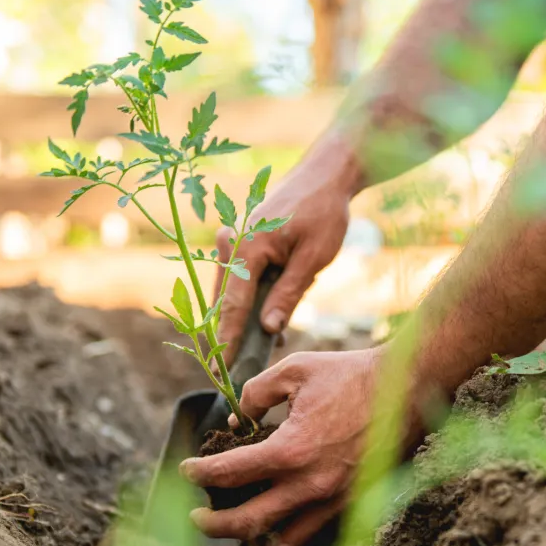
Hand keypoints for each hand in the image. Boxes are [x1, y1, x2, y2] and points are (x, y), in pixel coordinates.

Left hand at [179, 348, 382, 545]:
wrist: (410, 387)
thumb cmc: (352, 374)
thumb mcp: (295, 370)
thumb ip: (256, 393)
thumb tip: (237, 419)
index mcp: (291, 451)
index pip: (229, 473)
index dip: (199, 472)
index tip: (187, 469)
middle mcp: (311, 486)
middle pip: (247, 523)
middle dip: (213, 524)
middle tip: (196, 516)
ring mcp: (335, 501)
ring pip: (282, 541)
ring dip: (252, 538)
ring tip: (235, 528)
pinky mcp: (354, 505)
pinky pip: (315, 535)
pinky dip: (289, 536)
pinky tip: (277, 526)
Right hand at [213, 161, 353, 364]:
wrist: (325, 175)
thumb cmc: (324, 213)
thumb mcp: (313, 259)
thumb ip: (289, 294)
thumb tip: (267, 329)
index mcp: (246, 247)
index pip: (232, 305)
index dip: (227, 341)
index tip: (219, 370)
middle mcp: (230, 242)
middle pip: (225, 301)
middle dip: (230, 335)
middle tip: (232, 370)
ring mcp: (232, 241)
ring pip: (230, 293)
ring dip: (242, 319)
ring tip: (255, 351)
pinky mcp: (239, 242)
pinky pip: (239, 279)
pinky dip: (249, 301)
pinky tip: (268, 323)